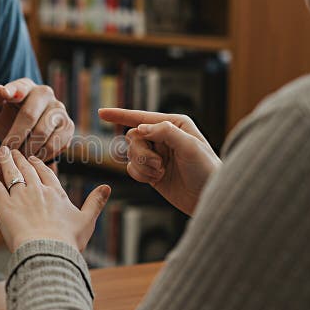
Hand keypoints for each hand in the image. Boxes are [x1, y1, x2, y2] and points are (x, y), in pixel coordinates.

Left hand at [0, 78, 73, 161]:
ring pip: (43, 134)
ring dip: (27, 150)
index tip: (6, 94)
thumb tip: (2, 91)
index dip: (15, 91)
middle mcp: (46, 94)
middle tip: (5, 153)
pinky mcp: (68, 127)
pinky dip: (41, 156)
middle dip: (15, 138)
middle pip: (30, 117)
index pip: (20, 88)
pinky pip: (55, 145)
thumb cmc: (5, 117)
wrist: (23, 132)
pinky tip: (32, 157)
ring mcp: (60, 110)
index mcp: (26, 86)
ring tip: (17, 158)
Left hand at [0, 146, 110, 251]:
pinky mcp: (3, 204)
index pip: (47, 173)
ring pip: (11, 173)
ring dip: (6, 160)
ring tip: (1, 151)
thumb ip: (95, 202)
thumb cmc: (67, 240)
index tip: (35, 159)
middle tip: (15, 150)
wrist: (47, 250)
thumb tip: (108, 187)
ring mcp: (19, 195)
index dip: (40, 165)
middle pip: (27, 169)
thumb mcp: (86, 220)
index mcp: (55, 193)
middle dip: (21, 158)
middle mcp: (37, 190)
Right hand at [99, 109, 220, 215]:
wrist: (208, 198)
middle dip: (141, 152)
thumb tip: (140, 127)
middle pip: (132, 137)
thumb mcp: (190, 146)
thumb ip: (165, 132)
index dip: (120, 114)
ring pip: (130, 153)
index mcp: (174, 124)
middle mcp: (163, 137)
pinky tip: (156, 179)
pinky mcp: (151, 171)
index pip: (141, 117)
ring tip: (161, 172)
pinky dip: (140, 175)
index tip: (101, 112)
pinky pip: (132, 168)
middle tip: (159, 164)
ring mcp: (156, 154)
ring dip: (142, 165)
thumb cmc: (206, 170)